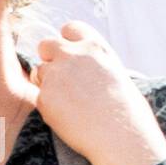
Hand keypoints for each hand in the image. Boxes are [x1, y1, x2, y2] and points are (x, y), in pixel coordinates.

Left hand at [34, 21, 165, 164]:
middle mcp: (73, 55)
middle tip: (63, 79)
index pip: (70, 28)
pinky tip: (68, 116)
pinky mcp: (44, 97)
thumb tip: (82, 66)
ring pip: (38, 71)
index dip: (68, 42)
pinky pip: (39, 96)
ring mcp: (56, 75)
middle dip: (50, 59)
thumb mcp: (116, 73)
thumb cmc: (127, 109)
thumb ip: (94, 62)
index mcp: (95, 47)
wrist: (121, 136)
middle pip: (46, 44)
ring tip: (69, 102)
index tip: (73, 56)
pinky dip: (49, 105)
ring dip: (47, 83)